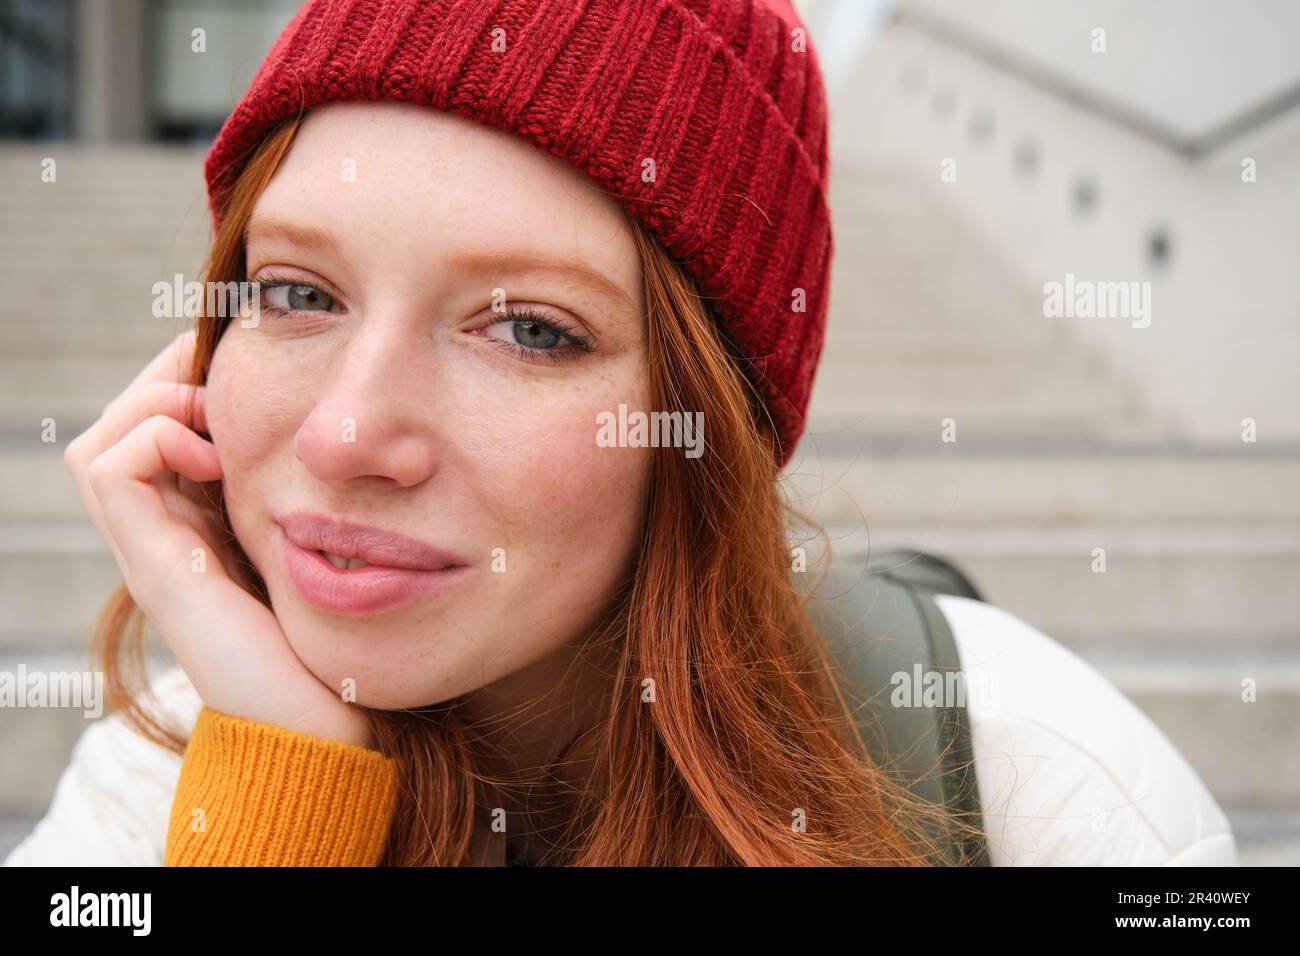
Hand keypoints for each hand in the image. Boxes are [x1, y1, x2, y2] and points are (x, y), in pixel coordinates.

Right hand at [64, 330, 374, 749]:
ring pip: (103, 442)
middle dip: (169, 378)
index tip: (245, 356)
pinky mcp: (155, 571)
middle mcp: (167, 538)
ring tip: (216, 407)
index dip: (190, 382)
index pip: (161, 430)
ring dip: (155, 401)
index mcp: (203, 527)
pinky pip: (110, 470)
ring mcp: (153, 554)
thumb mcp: (325, 544)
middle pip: (124, 427)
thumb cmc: (338, 637)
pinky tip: (214, 451)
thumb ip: (315, 499)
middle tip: (224, 365)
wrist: (324, 723)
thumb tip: (344, 435)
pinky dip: (155, 438)